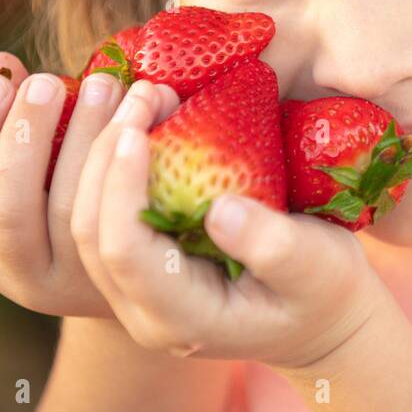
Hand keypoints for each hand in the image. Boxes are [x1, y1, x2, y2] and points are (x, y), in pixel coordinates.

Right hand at [0, 50, 162, 317]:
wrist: (146, 268)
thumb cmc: (81, 200)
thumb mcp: (44, 167)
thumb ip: (17, 120)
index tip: (0, 81)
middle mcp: (18, 275)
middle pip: (7, 203)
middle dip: (25, 135)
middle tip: (49, 81)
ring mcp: (71, 283)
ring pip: (67, 210)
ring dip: (83, 138)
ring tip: (103, 83)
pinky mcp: (121, 276)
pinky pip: (115, 217)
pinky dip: (122, 165)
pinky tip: (138, 121)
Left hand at [69, 89, 382, 366]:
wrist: (320, 315)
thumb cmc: (325, 288)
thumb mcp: (318, 267)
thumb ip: (274, 247)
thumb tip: (220, 209)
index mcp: (183, 319)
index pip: (125, 252)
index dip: (121, 189)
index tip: (136, 131)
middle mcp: (144, 311)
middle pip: (90, 232)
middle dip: (103, 157)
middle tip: (139, 92)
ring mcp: (135, 290)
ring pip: (85, 219)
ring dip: (101, 152)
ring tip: (139, 93)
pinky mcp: (139, 262)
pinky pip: (104, 211)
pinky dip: (113, 162)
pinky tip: (137, 116)